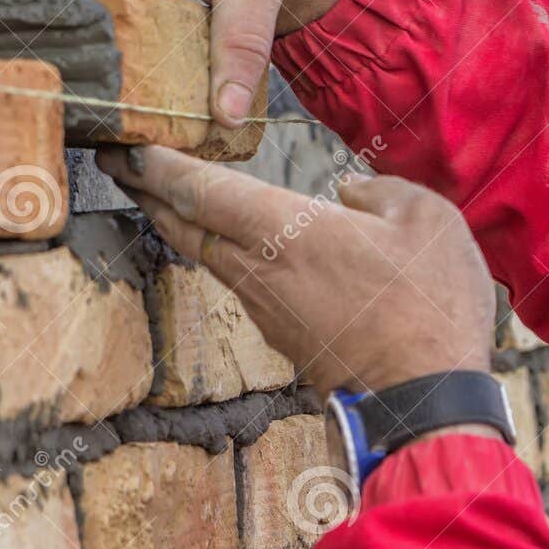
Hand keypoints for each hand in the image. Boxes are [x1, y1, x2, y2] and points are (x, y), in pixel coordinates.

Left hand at [96, 145, 494, 393]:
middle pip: (184, 225)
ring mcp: (266, 309)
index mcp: (283, 231)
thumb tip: (351, 192)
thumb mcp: (425, 219)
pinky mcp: (283, 337)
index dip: (157, 165)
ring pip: (209, 256)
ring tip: (167, 198)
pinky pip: (240, 283)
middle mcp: (259, 270)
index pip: (200, 190)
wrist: (426, 402)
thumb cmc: (429, 305)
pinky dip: (222, 254)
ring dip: (181, 223)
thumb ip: (380, 192)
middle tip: (119, 166)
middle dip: (146, 191)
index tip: (127, 146)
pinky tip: (237, 247)